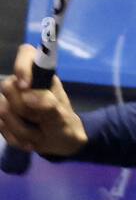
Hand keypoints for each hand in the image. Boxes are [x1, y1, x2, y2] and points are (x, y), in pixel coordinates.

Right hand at [0, 45, 88, 159]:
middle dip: (25, 110)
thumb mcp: (64, 119)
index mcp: (41, 78)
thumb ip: (49, 106)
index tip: (25, 85)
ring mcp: (10, 100)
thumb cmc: (65, 126)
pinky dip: (15, 138)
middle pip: (8, 87)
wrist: (61, 145)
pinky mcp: (2, 115)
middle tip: (42, 122)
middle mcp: (23, 85)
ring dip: (22, 129)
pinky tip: (29, 142)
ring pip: (2, 109)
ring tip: (39, 135)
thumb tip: (28, 94)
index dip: (21, 66)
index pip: (27, 54)